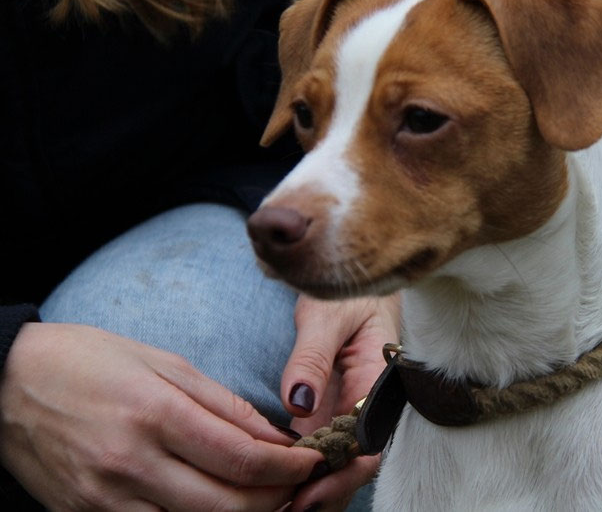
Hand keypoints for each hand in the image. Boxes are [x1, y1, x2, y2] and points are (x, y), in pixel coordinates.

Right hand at [0, 322, 322, 510]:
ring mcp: (106, 500)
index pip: (243, 458)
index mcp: (155, 415)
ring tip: (262, 494)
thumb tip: (276, 436)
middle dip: (276, 498)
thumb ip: (223, 405)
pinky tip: (214, 503)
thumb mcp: (163, 364)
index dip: (289, 467)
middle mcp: (130, 464)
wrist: (4, 386)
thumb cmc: (87, 362)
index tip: (312, 462)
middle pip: (228, 505)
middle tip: (296, 483)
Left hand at [282, 294, 400, 511]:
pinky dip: (295, 473)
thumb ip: (311, 356)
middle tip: (283, 509)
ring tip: (272, 506)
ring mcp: (344, 413)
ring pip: (333, 466)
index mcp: (377, 384)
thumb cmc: (344, 290)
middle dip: (322, 494)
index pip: (369, 445)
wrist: (346, 280)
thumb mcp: (327, 315)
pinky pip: (315, 452)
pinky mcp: (325, 414)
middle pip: (351, 467)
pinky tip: (268, 486)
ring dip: (307, 489)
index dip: (342, 475)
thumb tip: (296, 402)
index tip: (307, 492)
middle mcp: (364, 407)